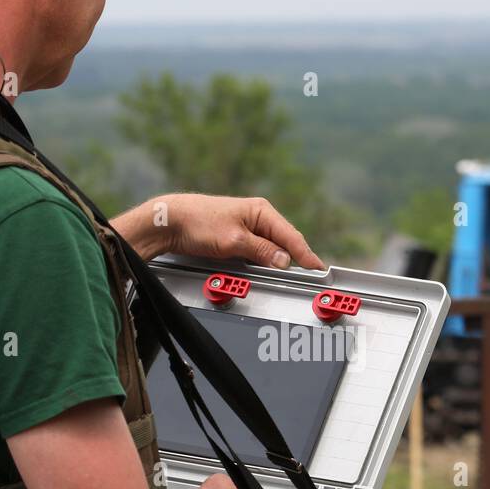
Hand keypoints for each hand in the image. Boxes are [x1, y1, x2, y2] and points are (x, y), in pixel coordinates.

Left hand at [114, 193, 324, 269]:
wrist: (171, 222)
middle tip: (307, 277)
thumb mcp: (234, 240)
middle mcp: (257, 217)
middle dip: (292, 260)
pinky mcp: (237, 238)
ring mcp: (247, 227)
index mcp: (261, 211)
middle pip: (283, 243)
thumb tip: (284, 260)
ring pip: (270, 250)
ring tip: (285, 275)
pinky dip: (262, 262)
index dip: (306, 255)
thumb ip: (262, 251)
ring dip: (275, 263)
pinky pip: (257, 252)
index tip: (318, 269)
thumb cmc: (198, 223)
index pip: (291, 236)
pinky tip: (262, 269)